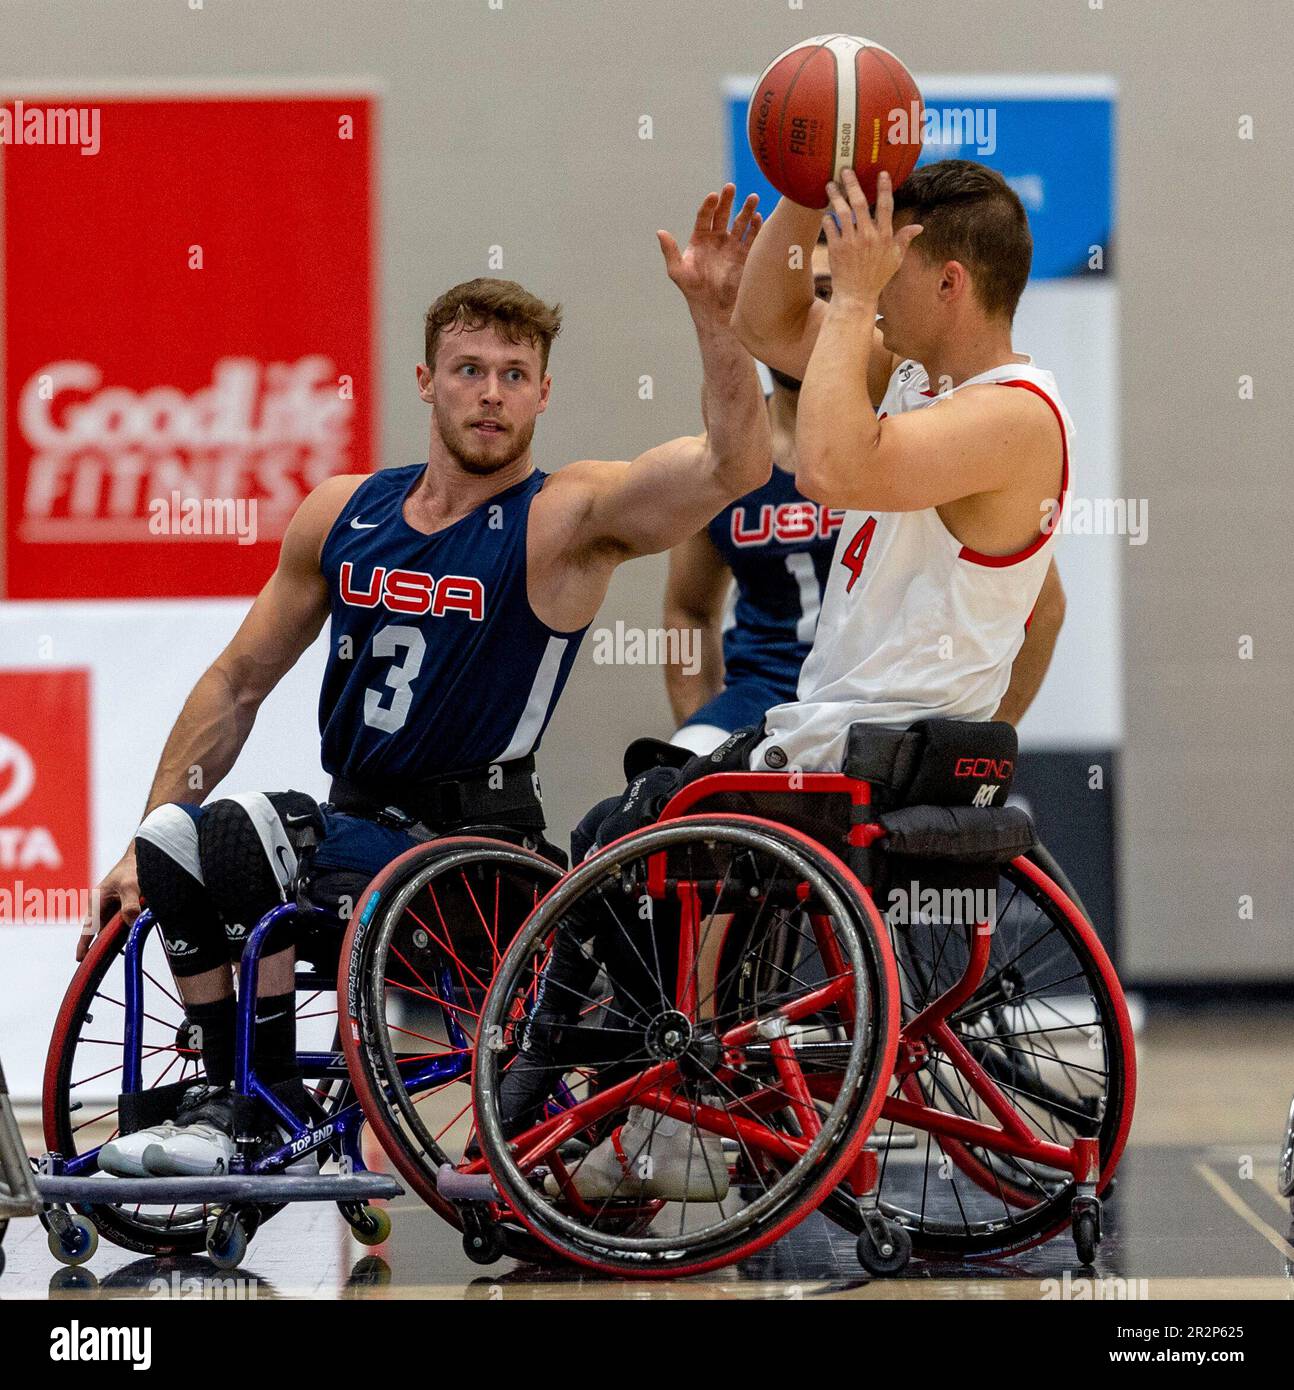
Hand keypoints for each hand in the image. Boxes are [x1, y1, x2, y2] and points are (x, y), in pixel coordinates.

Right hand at [77, 844, 140, 961]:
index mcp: (96, 900)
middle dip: (101, 945)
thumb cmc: (134, 867)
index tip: (80, 959)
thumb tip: (129, 924)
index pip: (88, 927)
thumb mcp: (132, 886)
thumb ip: (130, 906)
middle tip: (101, 962)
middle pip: (100, 930)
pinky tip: (133, 935)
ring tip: (120, 951)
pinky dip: (127, 928)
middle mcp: (102, 904)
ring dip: (117, 936)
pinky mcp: (124, 905)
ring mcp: (113, 905)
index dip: (84, 944)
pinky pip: (124, 921)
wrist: (145, 852)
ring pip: (113, 927)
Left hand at [658, 184, 761, 326]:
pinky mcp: (743, 256)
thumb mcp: (677, 271)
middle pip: (723, 214)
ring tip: (753, 198)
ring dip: (746, 211)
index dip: (708, 206)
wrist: (712, 308)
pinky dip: (755, 228)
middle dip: (727, 201)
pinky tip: (758, 218)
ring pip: (740, 223)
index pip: (704, 216)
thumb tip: (660, 232)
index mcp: (700, 239)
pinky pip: (751, 239)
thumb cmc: (692, 289)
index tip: (713, 196)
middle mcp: (716, 239)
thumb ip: (670, 251)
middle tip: (731, 187)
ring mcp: (731, 246)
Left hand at [821, 169, 922, 306]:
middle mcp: (868, 236)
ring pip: (842, 212)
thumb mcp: (895, 259)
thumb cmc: (877, 276)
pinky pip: (830, 227)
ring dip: (835, 196)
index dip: (884, 188)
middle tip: (845, 170)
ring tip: (830, 185)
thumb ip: (905, 239)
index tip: (882, 173)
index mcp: (885, 236)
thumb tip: (919, 227)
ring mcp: (851, 242)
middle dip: (852, 184)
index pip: (886, 206)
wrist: (857, 295)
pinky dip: (827, 218)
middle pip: (860, 203)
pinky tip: (824, 212)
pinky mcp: (836, 249)